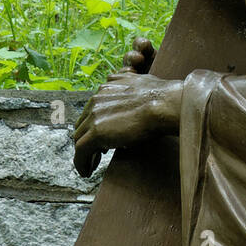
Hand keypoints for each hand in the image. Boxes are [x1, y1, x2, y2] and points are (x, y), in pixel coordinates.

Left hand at [71, 37, 180, 177]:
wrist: (165, 105)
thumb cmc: (161, 97)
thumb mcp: (140, 80)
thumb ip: (127, 80)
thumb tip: (129, 72)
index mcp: (107, 87)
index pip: (92, 110)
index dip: (94, 125)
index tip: (103, 137)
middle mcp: (96, 99)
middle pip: (83, 124)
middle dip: (88, 139)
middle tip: (98, 154)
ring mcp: (94, 116)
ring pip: (79, 138)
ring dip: (84, 153)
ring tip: (92, 166)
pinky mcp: (96, 133)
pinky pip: (80, 152)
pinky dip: (81, 164)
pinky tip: (87, 172)